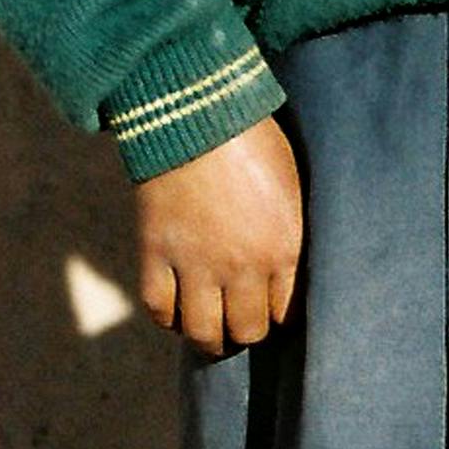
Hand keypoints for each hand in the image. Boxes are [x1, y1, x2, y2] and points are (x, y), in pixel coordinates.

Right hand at [135, 115, 302, 355]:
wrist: (193, 110)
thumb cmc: (252, 139)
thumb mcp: (291, 185)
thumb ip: (289, 230)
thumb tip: (288, 265)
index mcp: (283, 248)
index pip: (287, 314)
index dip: (279, 316)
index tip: (272, 310)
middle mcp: (241, 265)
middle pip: (247, 330)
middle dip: (246, 331)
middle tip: (240, 321)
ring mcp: (195, 264)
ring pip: (203, 333)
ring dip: (208, 338)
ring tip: (210, 331)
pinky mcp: (156, 254)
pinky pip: (159, 310)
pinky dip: (168, 318)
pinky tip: (176, 311)